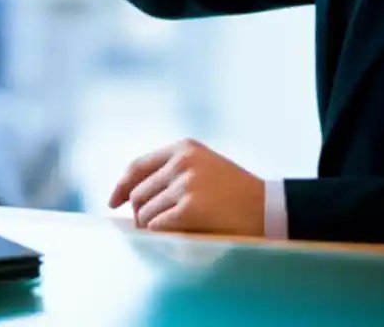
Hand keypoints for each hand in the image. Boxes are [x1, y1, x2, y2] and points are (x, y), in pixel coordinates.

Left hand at [108, 139, 264, 237]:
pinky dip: (160, 234)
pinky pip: (158, 225)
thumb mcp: (204, 167)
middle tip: (147, 226)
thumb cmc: (236, 192)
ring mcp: (185, 184)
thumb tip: (130, 196)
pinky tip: (172, 236)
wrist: (270, 208)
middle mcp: (182, 162)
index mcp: (183, 148)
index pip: (137, 166)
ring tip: (167, 231)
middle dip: (139, 212)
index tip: (114, 202)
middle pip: (138, 192)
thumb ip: (172, 172)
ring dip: (150, 226)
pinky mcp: (190, 208)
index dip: (121, 186)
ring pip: (146, 212)